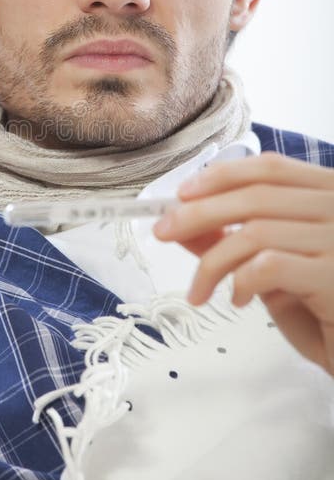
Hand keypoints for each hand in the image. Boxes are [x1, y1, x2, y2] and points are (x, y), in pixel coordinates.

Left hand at [152, 152, 333, 375]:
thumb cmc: (322, 310)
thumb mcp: (271, 268)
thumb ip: (233, 238)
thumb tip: (181, 220)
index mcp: (329, 193)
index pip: (269, 168)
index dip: (220, 176)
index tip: (181, 195)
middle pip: (255, 195)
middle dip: (198, 212)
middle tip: (162, 232)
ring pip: (255, 232)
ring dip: (212, 262)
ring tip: (198, 291)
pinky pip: (269, 265)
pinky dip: (241, 281)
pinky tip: (238, 300)